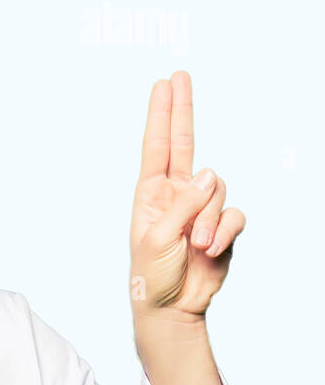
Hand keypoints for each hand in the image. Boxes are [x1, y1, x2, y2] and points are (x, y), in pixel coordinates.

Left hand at [130, 70, 245, 321]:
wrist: (172, 309)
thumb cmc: (152, 276)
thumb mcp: (159, 238)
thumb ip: (183, 203)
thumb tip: (208, 173)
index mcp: (151, 195)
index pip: (157, 147)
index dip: (161, 115)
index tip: (164, 85)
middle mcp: (176, 195)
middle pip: (184, 144)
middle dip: (184, 110)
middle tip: (181, 76)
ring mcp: (200, 209)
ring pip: (218, 188)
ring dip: (209, 218)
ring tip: (196, 245)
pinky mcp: (221, 226)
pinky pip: (233, 215)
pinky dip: (224, 232)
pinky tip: (211, 249)